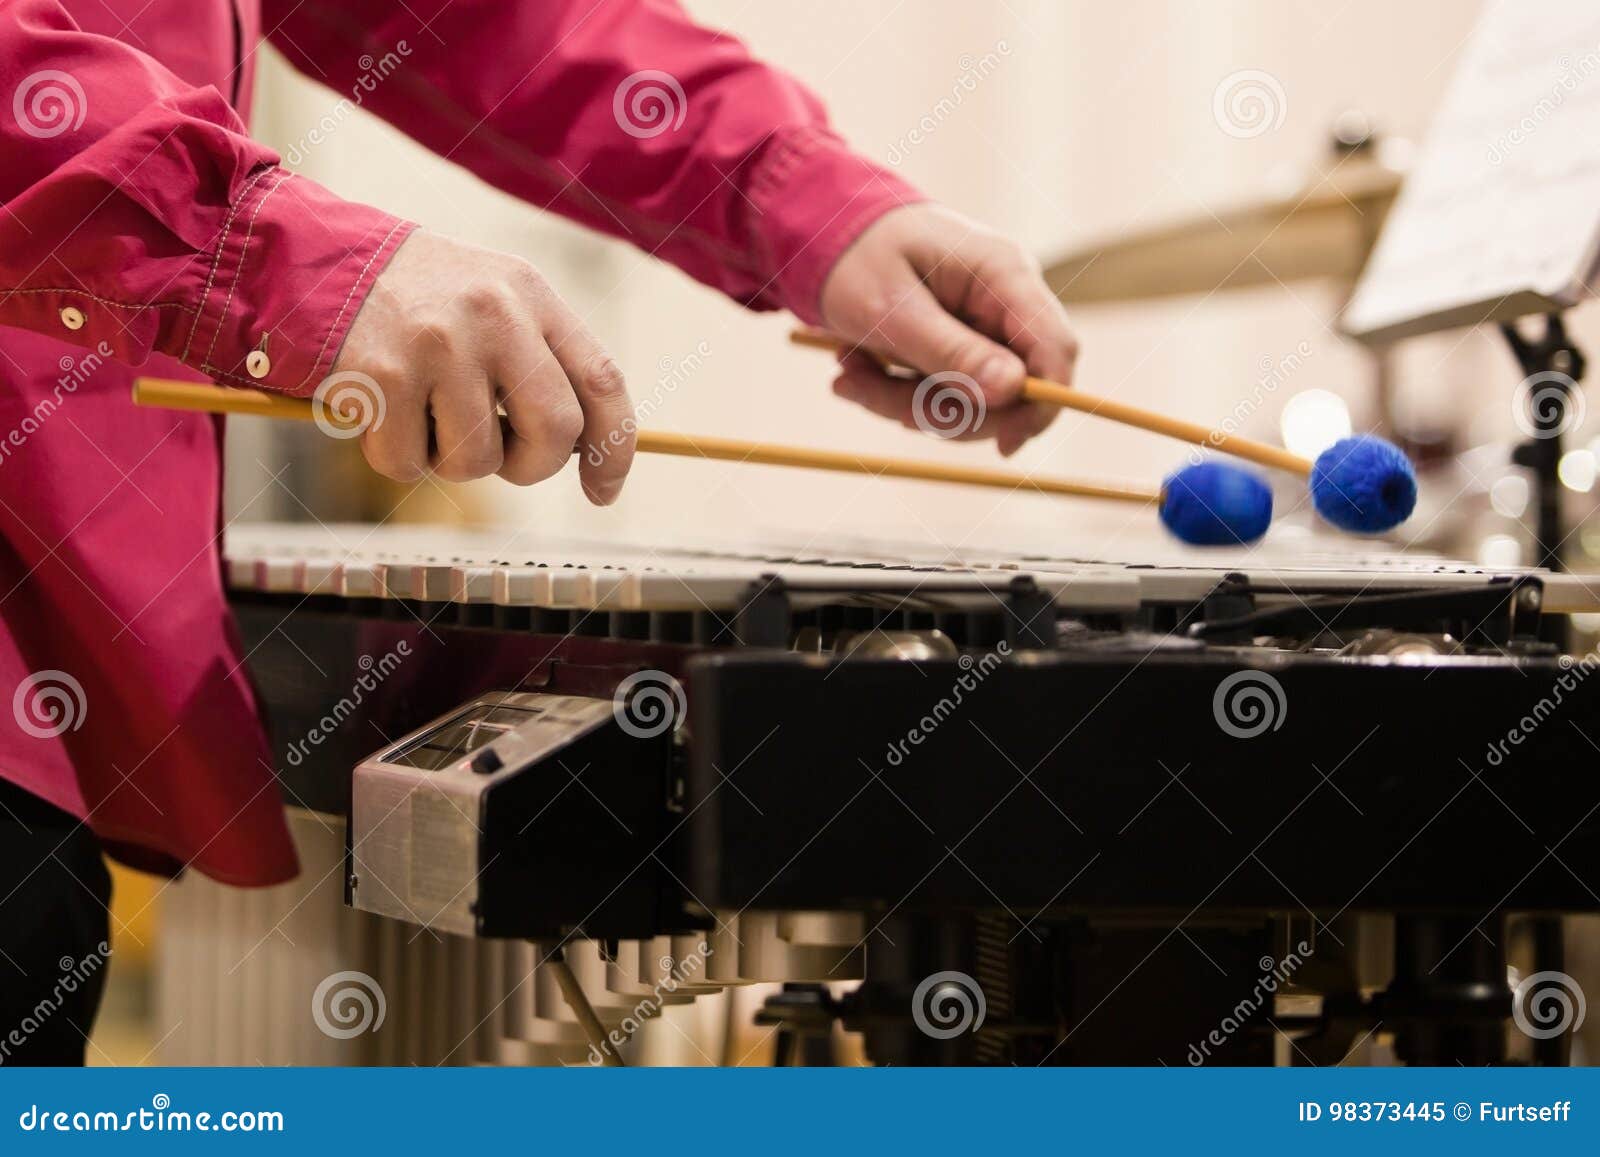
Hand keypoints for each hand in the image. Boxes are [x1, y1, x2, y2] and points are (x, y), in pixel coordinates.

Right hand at [329, 231, 633, 501]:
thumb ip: (544, 362)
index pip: (602, 381)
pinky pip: (408, 464)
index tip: (602, 492)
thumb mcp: (497, 301)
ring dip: (452, 461)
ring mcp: (439, 344)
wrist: (324, 263)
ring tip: (426, 413)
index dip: (614, 449)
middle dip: (531, 467)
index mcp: (532, 295)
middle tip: (502, 458)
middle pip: (554, 431)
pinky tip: (383, 412)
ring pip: (476, 460)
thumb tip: (586, 451)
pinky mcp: (383, 375)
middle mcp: (494, 313)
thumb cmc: (426, 303)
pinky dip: (396, 456)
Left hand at [819, 203, 1076, 454]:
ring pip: (970, 402)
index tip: (1004, 445)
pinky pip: (945, 395)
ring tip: (846, 369)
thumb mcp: (891, 308)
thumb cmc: (855, 255)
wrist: (825, 231)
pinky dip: (897, 394)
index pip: (1054, 347)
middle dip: (940, 409)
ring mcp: (984, 328)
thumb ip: (951, 351)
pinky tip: (855, 366)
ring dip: (903, 402)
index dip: (1042, 403)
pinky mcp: (960, 349)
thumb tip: (1014, 391)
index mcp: (1003, 273)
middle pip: (1011, 390)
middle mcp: (1004, 302)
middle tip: (863, 390)